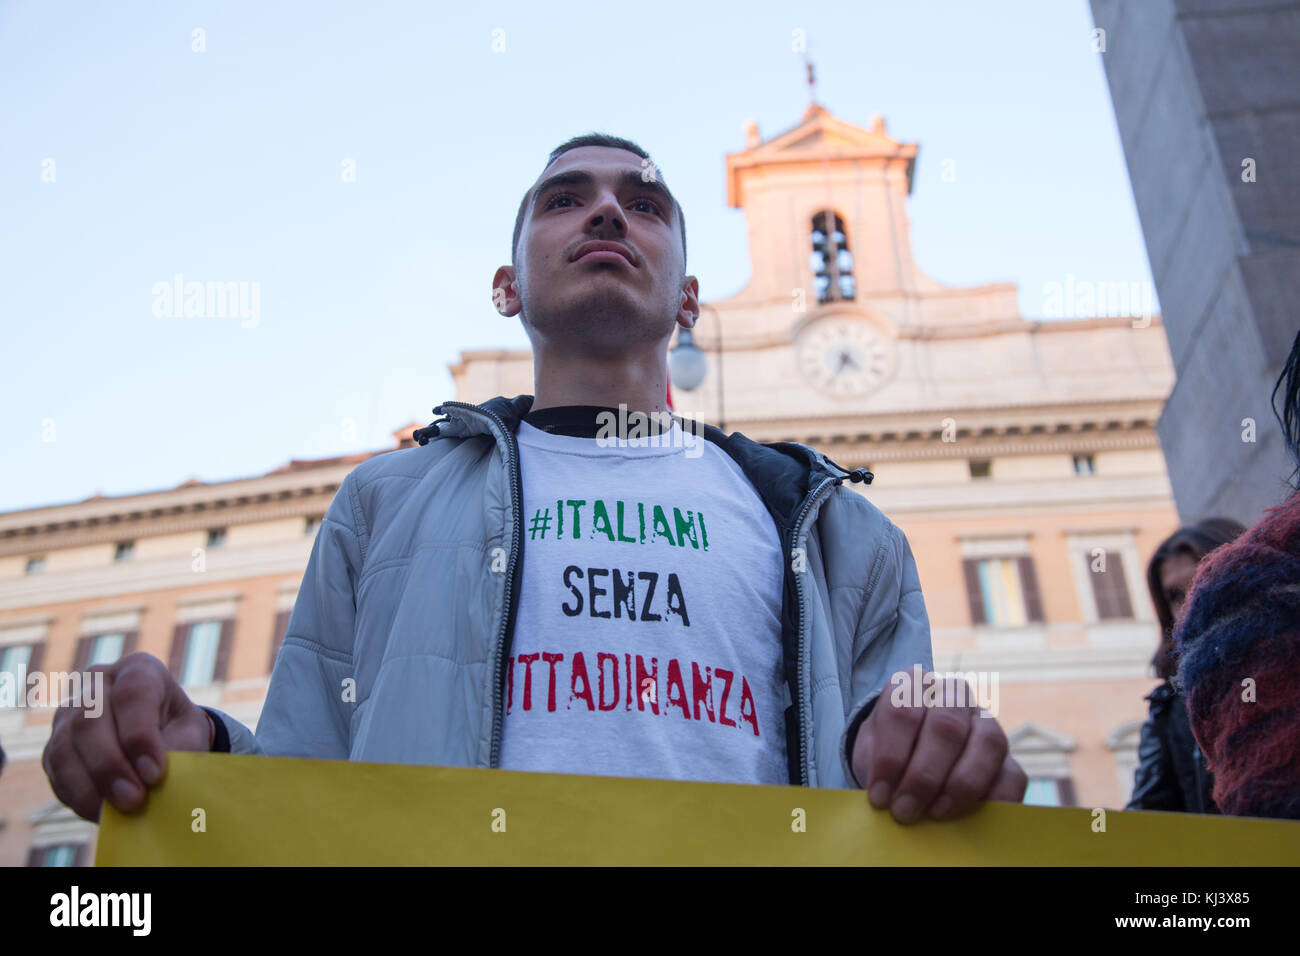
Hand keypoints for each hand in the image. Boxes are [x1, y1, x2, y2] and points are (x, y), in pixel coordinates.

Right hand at [41, 652, 210, 821]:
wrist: (158, 738)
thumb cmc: (177, 732)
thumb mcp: (188, 734)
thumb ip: (176, 750)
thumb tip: (155, 783)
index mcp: (138, 670)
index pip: (132, 694)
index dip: (140, 735)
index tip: (155, 773)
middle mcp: (97, 683)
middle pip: (90, 718)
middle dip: (110, 765)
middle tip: (134, 800)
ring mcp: (69, 712)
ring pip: (65, 746)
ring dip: (90, 785)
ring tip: (116, 812)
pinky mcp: (54, 744)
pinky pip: (55, 771)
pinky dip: (77, 795)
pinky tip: (100, 811)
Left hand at [851, 669, 1026, 823]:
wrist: (912, 761)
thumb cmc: (889, 753)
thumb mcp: (871, 752)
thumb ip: (877, 768)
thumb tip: (887, 800)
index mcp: (913, 684)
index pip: (903, 710)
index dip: (890, 757)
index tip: (879, 796)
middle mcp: (953, 694)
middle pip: (946, 726)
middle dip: (924, 775)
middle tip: (904, 811)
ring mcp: (986, 722)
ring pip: (988, 742)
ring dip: (961, 785)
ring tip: (936, 814)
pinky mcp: (1008, 757)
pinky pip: (1012, 776)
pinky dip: (993, 801)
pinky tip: (970, 822)